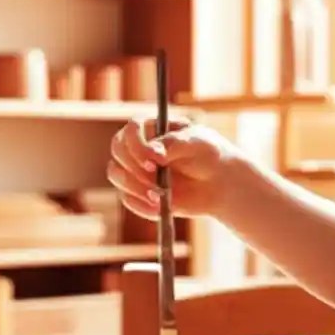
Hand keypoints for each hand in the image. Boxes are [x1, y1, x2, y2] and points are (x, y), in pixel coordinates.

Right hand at [107, 116, 250, 219]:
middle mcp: (137, 146)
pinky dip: (141, 204)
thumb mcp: (198, 142)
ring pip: (116, 174)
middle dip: (133, 167)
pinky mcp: (136, 191)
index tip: (154, 161)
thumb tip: (154, 154)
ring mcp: (134, 169)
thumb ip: (175, 144)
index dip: (137, 145)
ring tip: (159, 197)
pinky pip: (127, 198)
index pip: (131, 130)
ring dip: (134, 187)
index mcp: (151, 127)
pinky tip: (160, 207)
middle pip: (118, 150)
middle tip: (155, 179)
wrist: (218, 182)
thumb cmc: (209, 154)